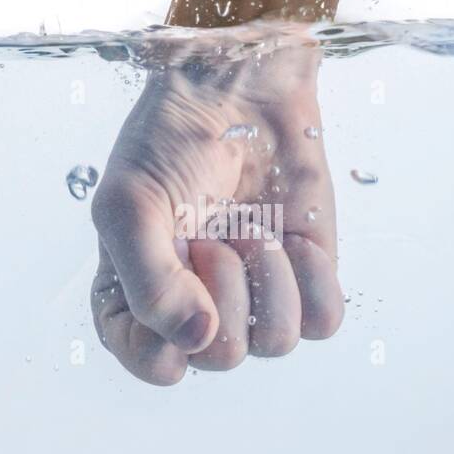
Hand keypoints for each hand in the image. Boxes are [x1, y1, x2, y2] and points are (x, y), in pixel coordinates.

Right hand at [90, 46, 343, 384]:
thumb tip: (197, 342)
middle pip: (223, 356)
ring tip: (249, 226)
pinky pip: (324, 321)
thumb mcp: (130, 206)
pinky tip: (294, 239)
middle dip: (222, 287)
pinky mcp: (307, 278)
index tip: (178, 311)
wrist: (240, 87)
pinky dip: (313, 281)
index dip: (166, 350)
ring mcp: (256, 296)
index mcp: (140, 301)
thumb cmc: (169, 141)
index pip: (153, 365)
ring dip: (266, 277)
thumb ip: (149, 285)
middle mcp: (199, 309)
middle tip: (210, 231)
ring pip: (276, 343)